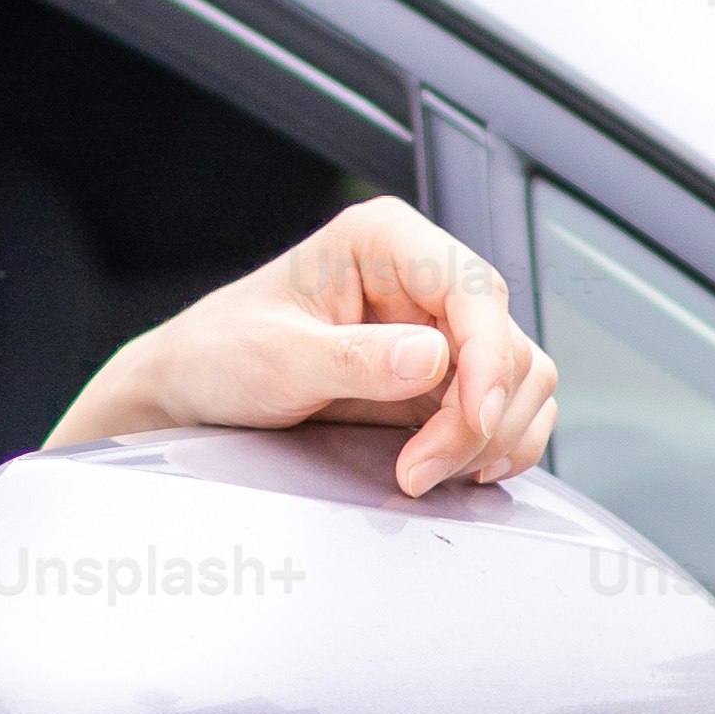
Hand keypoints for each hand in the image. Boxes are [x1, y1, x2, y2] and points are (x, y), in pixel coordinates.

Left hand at [45, 198, 559, 496]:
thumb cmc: (221, 353)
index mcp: (386, 241)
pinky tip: (453, 469)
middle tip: (421, 468)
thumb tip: (434, 358)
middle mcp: (423, 277)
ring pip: (520, 377)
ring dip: (491, 437)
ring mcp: (438, 328)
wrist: (194, 393)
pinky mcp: (443, 378)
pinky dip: (495, 445)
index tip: (474, 417)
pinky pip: (507, 409)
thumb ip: (355, 360)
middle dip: (480, 415)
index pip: (475, 290)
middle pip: (507, 340)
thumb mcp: (277, 359)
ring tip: (425, 472)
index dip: (488, 358)